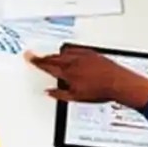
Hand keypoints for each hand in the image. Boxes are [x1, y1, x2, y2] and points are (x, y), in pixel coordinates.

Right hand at [25, 47, 147, 107]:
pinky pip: (75, 49)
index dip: (36, 61)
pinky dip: (68, 51)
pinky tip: (67, 52)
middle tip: (35, 56)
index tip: (28, 57)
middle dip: (43, 57)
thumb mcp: (76, 97)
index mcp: (68, 73)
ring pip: (63, 53)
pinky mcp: (91, 53)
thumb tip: (49, 92)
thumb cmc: (101, 91)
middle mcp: (74, 62)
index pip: (47, 66)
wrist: (119, 83)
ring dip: (55, 55)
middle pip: (53, 58)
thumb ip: (60, 94)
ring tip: (50, 57)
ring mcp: (83, 56)